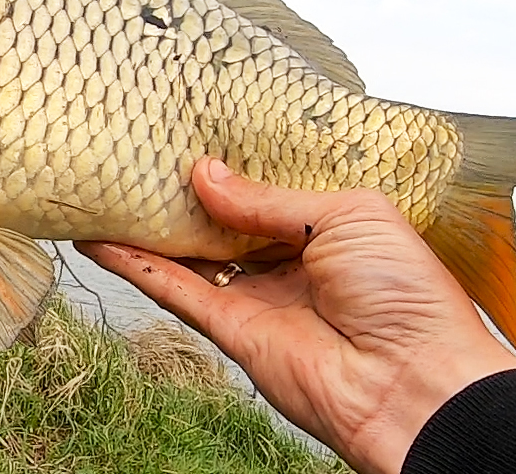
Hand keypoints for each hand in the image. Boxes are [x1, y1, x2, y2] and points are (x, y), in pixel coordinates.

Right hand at [75, 158, 515, 473]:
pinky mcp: (231, 329)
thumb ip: (267, 198)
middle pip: (221, 220)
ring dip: (146, 227)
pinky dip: (135, 267)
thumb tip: (204, 172)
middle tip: (137, 155)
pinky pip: (176, 290)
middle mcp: (288, 260)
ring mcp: (256, 295)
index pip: (266, 188)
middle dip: (182, 191)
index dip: (230, 163)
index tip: (190, 131)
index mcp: (327, 227)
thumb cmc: (409, 296)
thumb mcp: (347, 215)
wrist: (414, 383)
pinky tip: (101, 242)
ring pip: (189, 254)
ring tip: (104, 191)